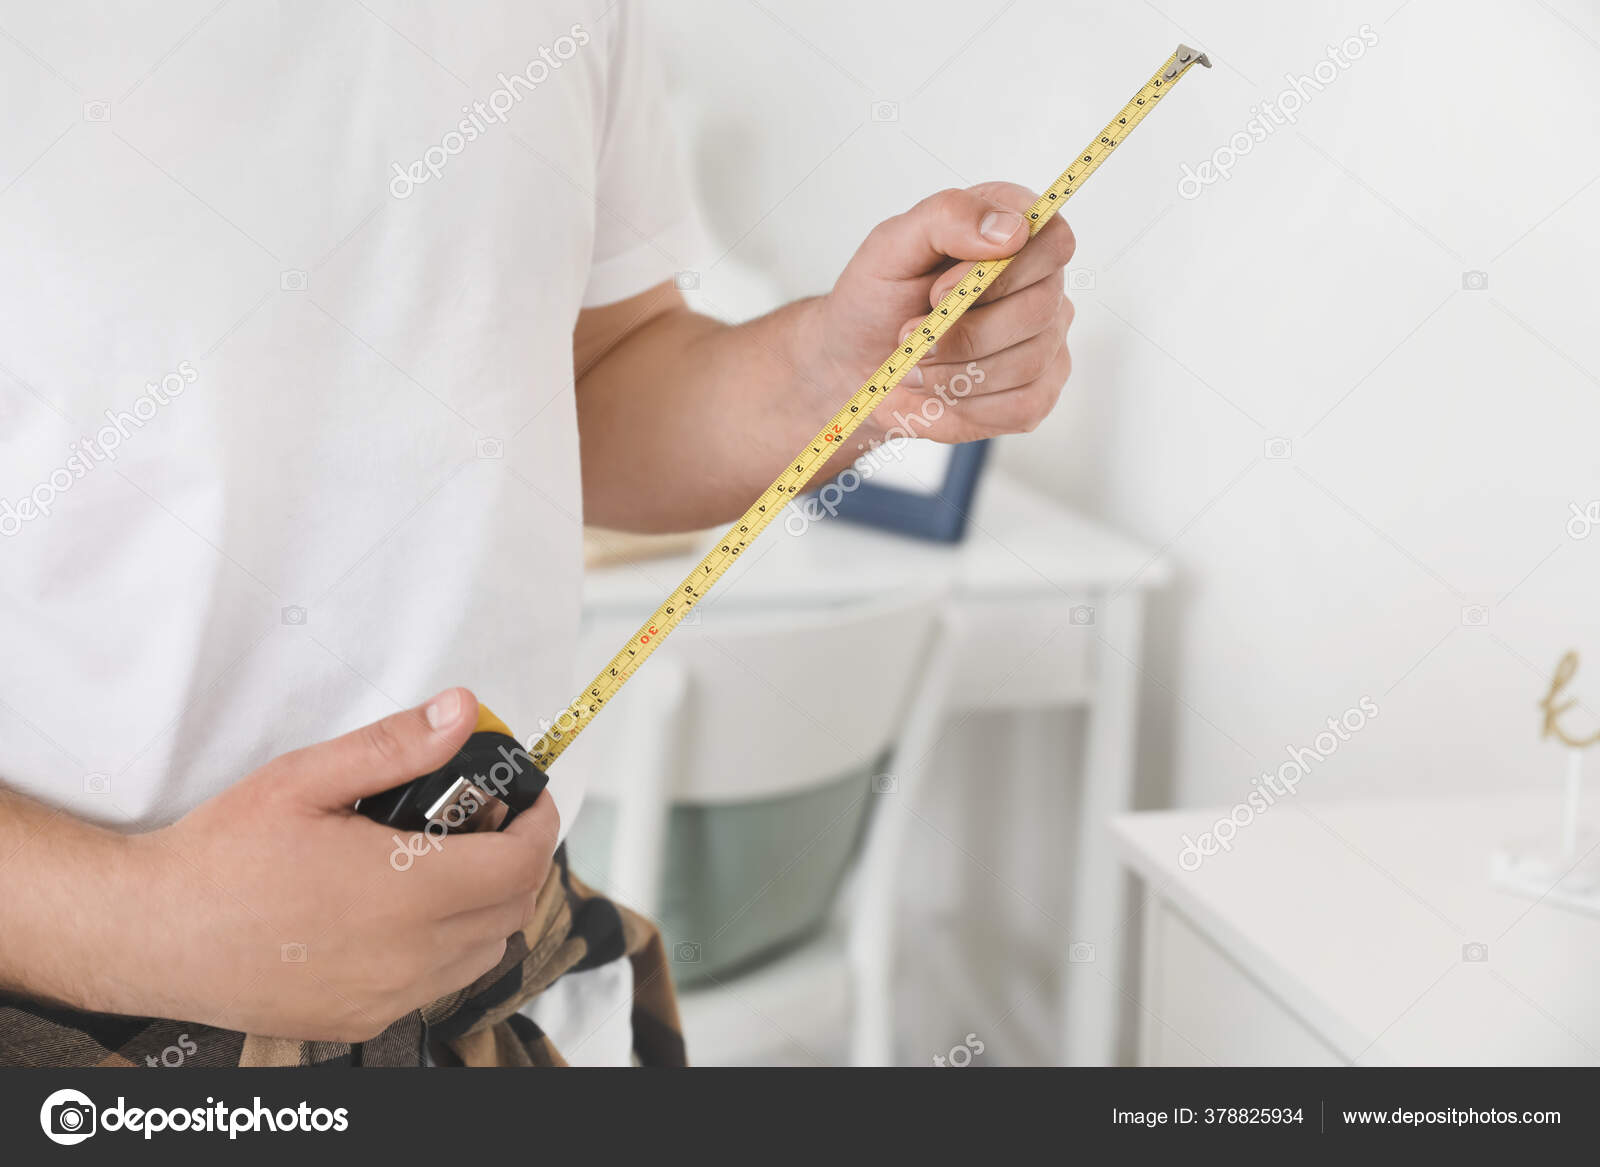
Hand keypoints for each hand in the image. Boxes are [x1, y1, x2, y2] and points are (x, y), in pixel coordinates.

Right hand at [89, 689, 558, 1041]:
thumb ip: (396, 746)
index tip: (530, 799)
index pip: (520, 864)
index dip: (539, 825)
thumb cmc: (222, 855)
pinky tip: (403, 913)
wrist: (150, 933)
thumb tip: (462, 713)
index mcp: (407, 892)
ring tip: (444, 863)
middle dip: (515, 858)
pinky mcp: (361, 1021)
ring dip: (486, 906)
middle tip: (485, 820)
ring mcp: (388, 996)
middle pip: (511, 908)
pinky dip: (446, 948)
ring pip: (482, 952)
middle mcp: (408, 955)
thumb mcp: (307, 778)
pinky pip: (437, 985)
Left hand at [807, 182, 1074, 444]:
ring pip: (1028, 362)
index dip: (1002, 273)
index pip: (1052, 242)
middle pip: (1041, 308)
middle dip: (965, 332)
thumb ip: (947, 217)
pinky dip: (967, 405)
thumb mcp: (891, 245)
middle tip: (910, 335)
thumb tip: (1012, 230)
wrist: (857, 364)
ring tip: (913, 367)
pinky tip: (936, 393)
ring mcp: (1046, 340)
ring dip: (956, 372)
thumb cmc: (877, 299)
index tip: (938, 291)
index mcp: (1014, 232)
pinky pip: (1023, 405)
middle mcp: (1041, 284)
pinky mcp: (1037, 392)